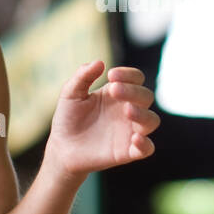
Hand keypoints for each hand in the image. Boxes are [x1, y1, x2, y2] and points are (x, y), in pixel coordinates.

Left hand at [44, 62, 159, 178]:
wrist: (62, 148)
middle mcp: (128, 110)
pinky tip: (134, 139)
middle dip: (133, 91)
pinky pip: (147, 148)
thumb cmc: (68, 118)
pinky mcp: (127, 152)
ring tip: (127, 110)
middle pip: (146, 96)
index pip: (135, 78)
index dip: (128, 74)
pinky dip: (145, 144)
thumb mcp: (71, 94)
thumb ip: (83, 76)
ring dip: (142, 114)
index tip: (111, 75)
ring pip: (152, 120)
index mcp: (117, 93)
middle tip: (113, 90)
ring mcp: (129, 131)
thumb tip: (99, 62)